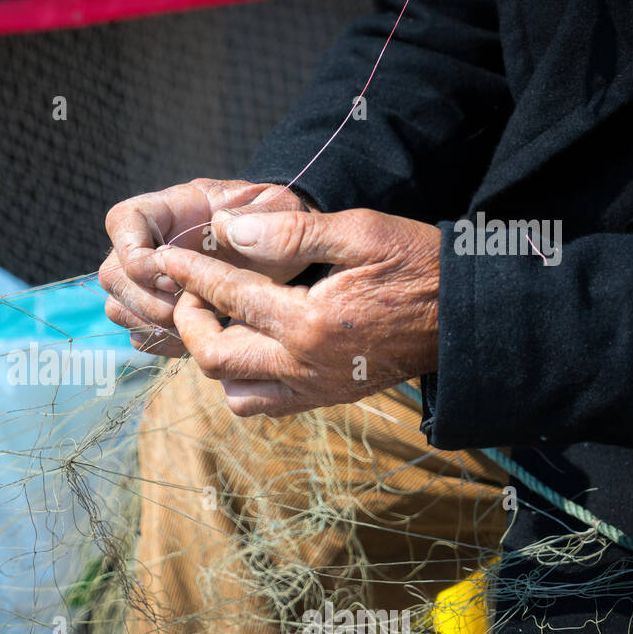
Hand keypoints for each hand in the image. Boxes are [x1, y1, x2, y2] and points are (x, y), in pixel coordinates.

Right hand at [97, 178, 310, 356]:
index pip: (123, 221)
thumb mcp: (281, 208)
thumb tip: (220, 228)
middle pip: (112, 275)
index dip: (136, 254)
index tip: (174, 275)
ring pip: (118, 308)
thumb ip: (260, 214)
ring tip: (197, 326)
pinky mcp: (156, 311)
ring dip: (154, 325)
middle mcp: (149, 243)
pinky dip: (163, 342)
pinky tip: (197, 338)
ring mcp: (147, 280)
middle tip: (188, 308)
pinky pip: (138, 335)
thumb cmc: (281, 226)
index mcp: (171, 208)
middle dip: (147, 301)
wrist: (285, 254)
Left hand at [158, 208, 440, 416]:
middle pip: (215, 358)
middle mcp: (305, 366)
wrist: (469, 319)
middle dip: (188, 320)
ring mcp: (314, 390)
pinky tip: (248, 342)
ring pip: (233, 391)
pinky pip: (263, 404)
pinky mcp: (325, 399)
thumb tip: (228, 229)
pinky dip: (241, 379)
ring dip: (214, 356)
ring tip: (218, 318)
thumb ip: (291, 234)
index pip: (228, 297)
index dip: (189, 273)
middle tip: (188, 289)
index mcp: (310, 323)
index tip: (163, 257)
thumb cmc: (419, 265)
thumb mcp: (362, 232)